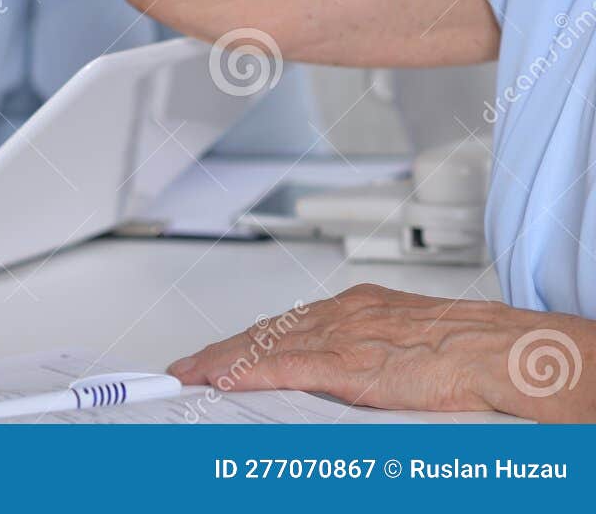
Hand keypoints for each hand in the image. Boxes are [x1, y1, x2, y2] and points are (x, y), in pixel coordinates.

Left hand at [167, 284, 595, 420]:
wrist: (501, 352)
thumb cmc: (470, 350)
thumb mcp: (407, 343)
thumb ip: (370, 355)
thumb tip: (348, 379)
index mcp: (358, 308)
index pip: (286, 324)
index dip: (247, 341)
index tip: (221, 353)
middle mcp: (343, 315)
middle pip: (265, 332)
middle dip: (222, 350)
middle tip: (186, 365)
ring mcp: (344, 337)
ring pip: (265, 345)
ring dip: (222, 361)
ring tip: (189, 374)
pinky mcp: (351, 364)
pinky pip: (287, 366)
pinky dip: (250, 371)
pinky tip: (223, 378)